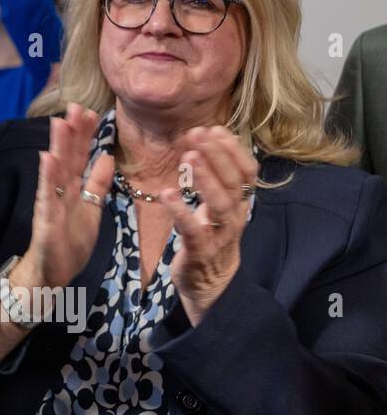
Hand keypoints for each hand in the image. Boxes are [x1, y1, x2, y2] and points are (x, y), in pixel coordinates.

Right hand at [17, 103, 115, 290]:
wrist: (52, 273)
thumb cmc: (69, 242)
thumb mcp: (92, 209)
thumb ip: (97, 183)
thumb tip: (106, 156)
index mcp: (73, 188)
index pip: (80, 156)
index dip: (86, 135)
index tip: (93, 112)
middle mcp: (60, 191)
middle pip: (67, 157)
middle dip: (72, 132)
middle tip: (76, 106)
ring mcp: (51, 203)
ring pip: (55, 170)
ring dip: (57, 146)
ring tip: (60, 123)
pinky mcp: (45, 219)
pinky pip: (47, 195)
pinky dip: (47, 177)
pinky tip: (47, 158)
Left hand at [162, 126, 258, 324]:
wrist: (212, 287)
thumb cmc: (211, 238)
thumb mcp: (217, 206)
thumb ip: (215, 177)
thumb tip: (205, 139)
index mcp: (239, 204)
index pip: (246, 172)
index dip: (233, 149)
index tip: (214, 128)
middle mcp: (235, 217)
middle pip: (234, 183)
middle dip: (218, 155)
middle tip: (198, 133)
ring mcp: (220, 236)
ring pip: (221, 205)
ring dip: (206, 179)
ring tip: (190, 156)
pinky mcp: (200, 253)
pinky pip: (194, 231)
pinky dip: (181, 212)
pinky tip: (167, 194)